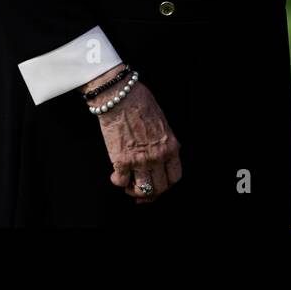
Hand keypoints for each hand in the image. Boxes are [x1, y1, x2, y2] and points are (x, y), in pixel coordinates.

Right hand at [87, 71, 181, 203]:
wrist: (120, 96)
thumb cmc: (140, 104)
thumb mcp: (163, 123)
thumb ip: (164, 142)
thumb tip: (162, 155)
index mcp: (170, 147)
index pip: (175, 177)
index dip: (165, 184)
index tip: (157, 183)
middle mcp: (158, 157)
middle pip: (159, 188)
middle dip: (150, 192)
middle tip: (141, 188)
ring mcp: (140, 160)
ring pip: (142, 190)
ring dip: (134, 191)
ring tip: (128, 183)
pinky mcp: (121, 161)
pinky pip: (121, 182)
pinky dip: (117, 181)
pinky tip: (115, 174)